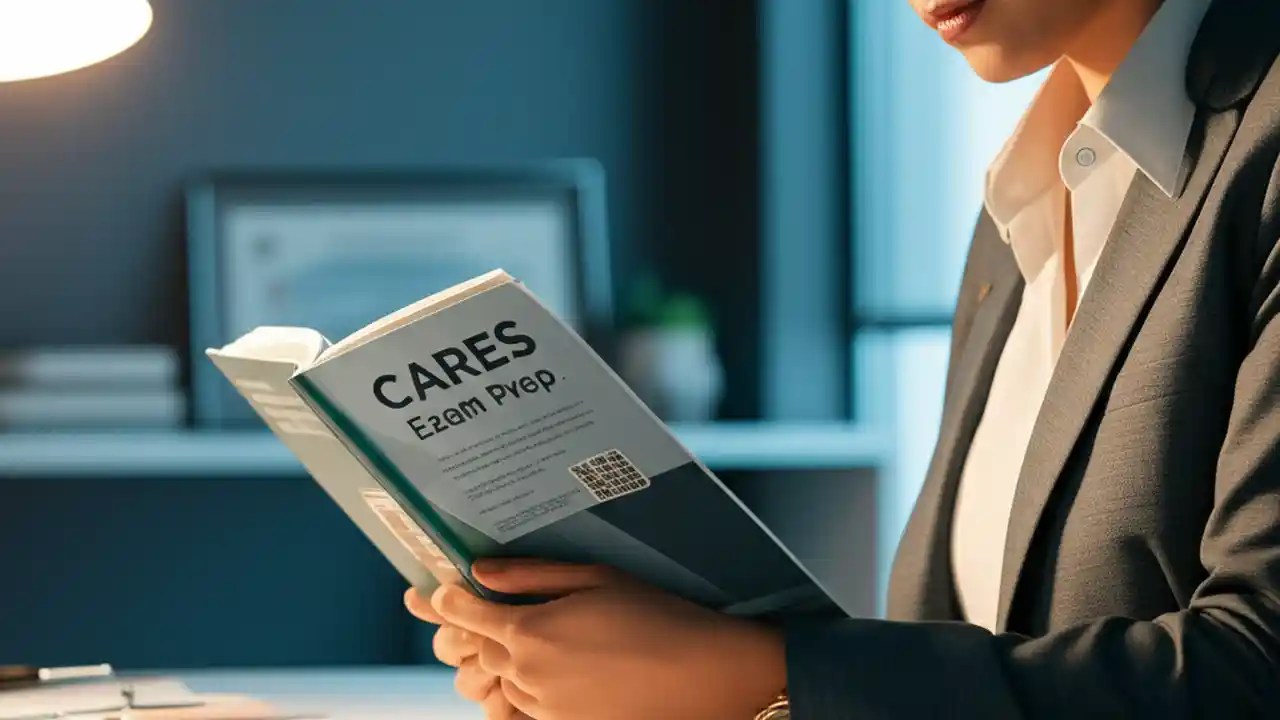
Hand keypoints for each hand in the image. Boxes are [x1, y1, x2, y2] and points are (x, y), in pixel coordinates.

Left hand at [430, 559, 785, 719]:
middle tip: (484, 616)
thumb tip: (479, 572)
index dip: (446, 601)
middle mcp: (528, 676)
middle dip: (476, 633)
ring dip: (505, 667)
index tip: (433, 593)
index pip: (465, 615)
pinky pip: (528, 712)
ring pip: (501, 687)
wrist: (705, 673)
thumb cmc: (655, 614)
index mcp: (530, 632)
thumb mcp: (594, 578)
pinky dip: (530, 694)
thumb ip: (530, 576)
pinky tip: (559, 674)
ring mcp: (546, 710)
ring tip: (536, 646)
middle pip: (478, 654)